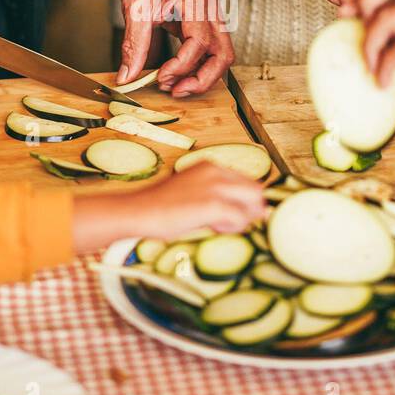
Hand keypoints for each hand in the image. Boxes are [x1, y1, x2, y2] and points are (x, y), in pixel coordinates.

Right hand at [71, 163, 266, 253]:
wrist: (138, 211)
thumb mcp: (193, 193)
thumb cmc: (161, 207)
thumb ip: (217, 197)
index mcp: (210, 166)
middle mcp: (216, 171)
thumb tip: (249, 213)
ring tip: (217, 226)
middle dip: (249, 210)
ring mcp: (216, 186)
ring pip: (253, 204)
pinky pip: (240, 219)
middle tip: (227, 223)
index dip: (243, 202)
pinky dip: (232, 228)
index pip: (246, 182)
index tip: (227, 215)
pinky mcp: (213, 204)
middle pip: (255, 191)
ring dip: (242, 219)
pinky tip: (213, 228)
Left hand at [116, 0, 234, 97]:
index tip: (161, 78)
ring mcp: (212, 17)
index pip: (200, 41)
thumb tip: (127, 77)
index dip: (182, 66)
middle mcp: (210, 9)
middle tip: (175, 91)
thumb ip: (134, 45)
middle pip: (223, 54)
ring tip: (175, 87)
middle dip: (202, 79)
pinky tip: (178, 76)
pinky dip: (199, 68)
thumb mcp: (135, 8)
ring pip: (222, 56)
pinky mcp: (207, 25)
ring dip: (203, 77)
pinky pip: (212, 52)